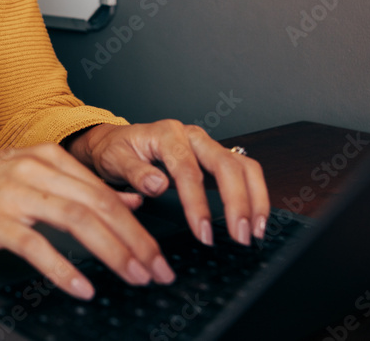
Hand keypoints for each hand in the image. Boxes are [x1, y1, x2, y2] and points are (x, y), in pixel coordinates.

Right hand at [0, 144, 176, 299]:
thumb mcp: (37, 172)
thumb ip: (83, 185)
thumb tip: (133, 200)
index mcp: (50, 157)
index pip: (104, 193)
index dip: (137, 226)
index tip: (157, 254)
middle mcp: (37, 171)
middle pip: (98, 205)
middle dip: (135, 241)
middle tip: (157, 270)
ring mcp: (15, 194)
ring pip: (76, 220)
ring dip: (111, 252)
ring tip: (133, 276)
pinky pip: (35, 245)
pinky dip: (63, 268)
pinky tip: (82, 287)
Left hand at [67, 121, 269, 246]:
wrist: (115, 141)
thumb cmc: (115, 150)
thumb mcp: (114, 160)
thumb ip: (135, 172)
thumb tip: (158, 185)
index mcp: (166, 134)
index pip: (188, 170)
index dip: (198, 203)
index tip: (202, 231)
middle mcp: (191, 136)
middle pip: (226, 164)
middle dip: (237, 202)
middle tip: (240, 235)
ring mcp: (206, 145)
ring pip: (242, 165)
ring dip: (254, 198)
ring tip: (255, 230)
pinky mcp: (213, 157)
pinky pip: (242, 171)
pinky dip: (253, 194)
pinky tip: (254, 217)